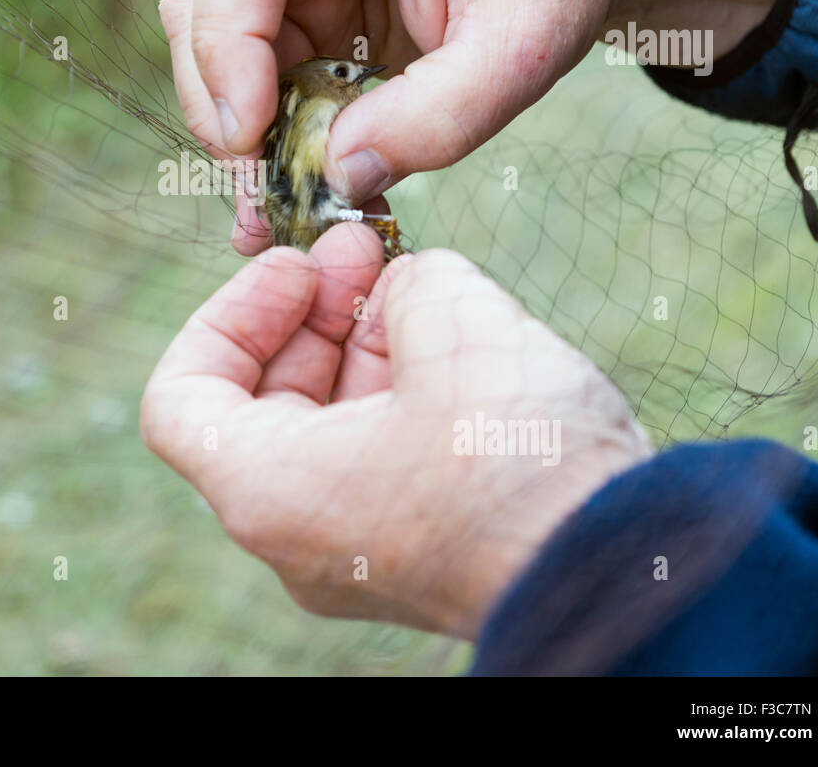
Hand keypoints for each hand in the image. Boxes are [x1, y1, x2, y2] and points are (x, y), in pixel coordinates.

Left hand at [140, 223, 652, 638]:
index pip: (183, 396)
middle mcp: (296, 534)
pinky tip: (446, 334)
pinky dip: (397, 390)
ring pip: (325, 427)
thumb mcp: (455, 322)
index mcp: (267, 489)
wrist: (633, 569)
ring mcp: (358, 550)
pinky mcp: (419, 550)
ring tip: (411, 278)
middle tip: (361, 248)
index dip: (226, 315)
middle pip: (261, 403)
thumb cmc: (522, 460)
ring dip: (358, 343)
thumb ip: (404, 283)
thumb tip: (407, 290)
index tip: (295, 268)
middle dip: (309, 313)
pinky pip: (378, 456)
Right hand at [159, 0, 783, 253]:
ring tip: (286, 206)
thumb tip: (334, 175)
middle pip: (204, 2)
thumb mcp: (528, 49)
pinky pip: (251, 71)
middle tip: (268, 196)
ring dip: (241, 130)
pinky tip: (298, 185)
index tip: (250, 141)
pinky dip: (267, 132)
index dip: (225, 50)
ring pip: (214, 45)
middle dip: (224, 105)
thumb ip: (440, 117)